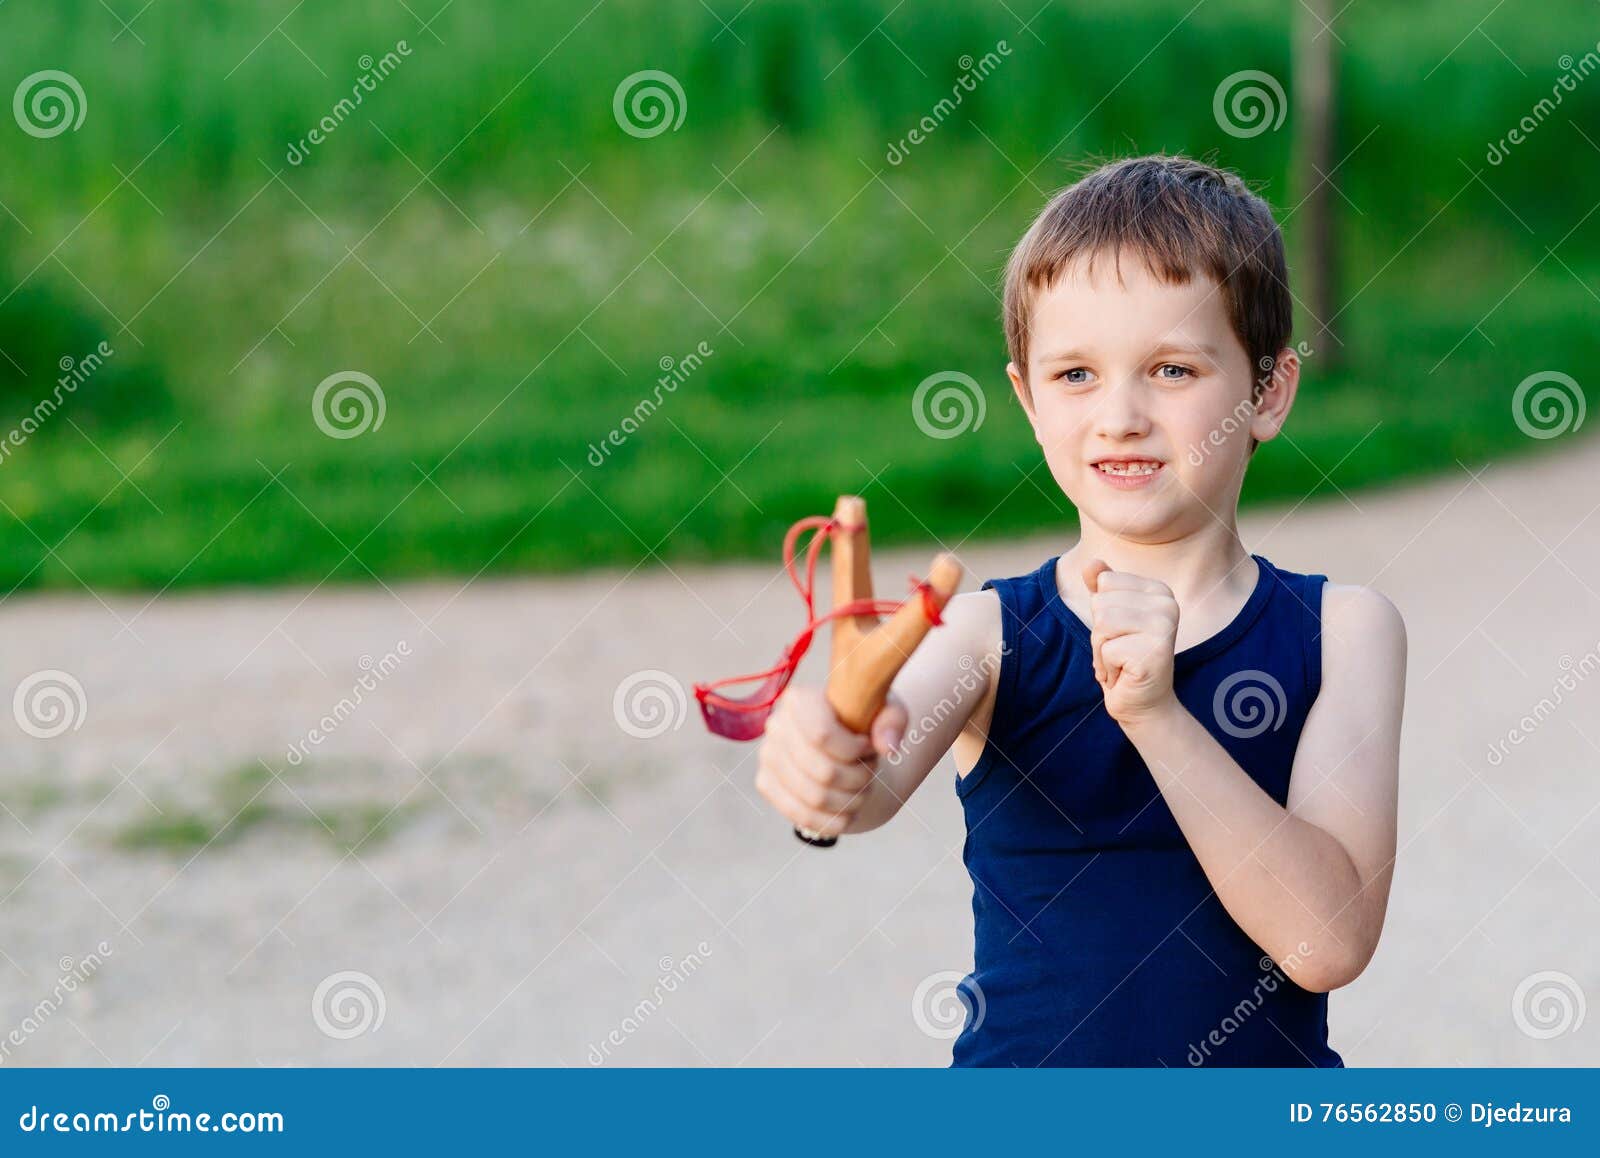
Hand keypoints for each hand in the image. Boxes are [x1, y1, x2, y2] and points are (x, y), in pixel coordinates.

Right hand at [755, 686, 906, 838]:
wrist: (838, 741)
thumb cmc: (863, 721)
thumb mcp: (886, 711)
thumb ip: (892, 721)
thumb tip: (888, 748)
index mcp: (800, 699)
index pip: (822, 735)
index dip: (854, 751)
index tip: (869, 748)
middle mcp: (777, 724)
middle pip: (824, 772)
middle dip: (858, 779)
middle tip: (869, 772)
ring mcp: (768, 755)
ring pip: (815, 797)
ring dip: (849, 801)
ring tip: (861, 789)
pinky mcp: (765, 783)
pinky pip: (799, 814)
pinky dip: (830, 821)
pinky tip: (847, 814)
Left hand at [1082, 559, 1179, 726]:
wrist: (1143, 703)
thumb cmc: (1124, 659)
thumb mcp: (1110, 617)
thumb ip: (1102, 588)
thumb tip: (1091, 562)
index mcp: (1159, 590)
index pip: (1105, 582)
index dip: (1102, 612)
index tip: (1120, 633)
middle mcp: (1168, 604)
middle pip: (1101, 603)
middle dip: (1099, 634)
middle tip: (1119, 652)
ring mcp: (1165, 627)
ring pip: (1102, 625)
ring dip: (1101, 651)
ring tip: (1120, 662)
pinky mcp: (1155, 652)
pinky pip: (1108, 650)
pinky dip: (1108, 667)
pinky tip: (1125, 675)